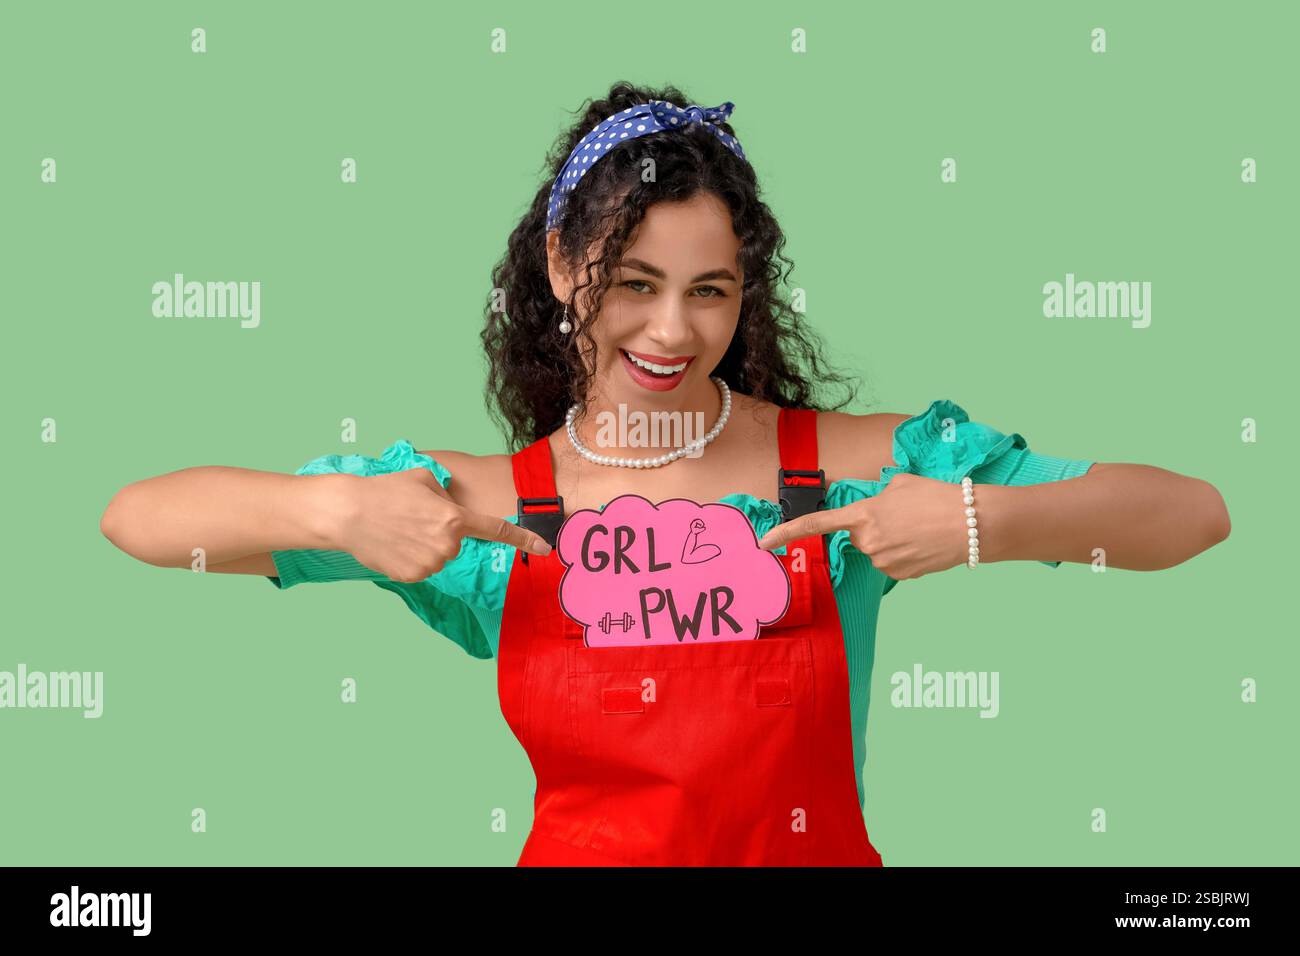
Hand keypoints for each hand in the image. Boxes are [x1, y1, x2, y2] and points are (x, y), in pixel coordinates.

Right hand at [332, 467, 550, 582]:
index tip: (545, 548)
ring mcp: (430, 564)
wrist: (347, 513)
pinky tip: (392, 544)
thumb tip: (451, 508)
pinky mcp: (412, 577)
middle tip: (413, 518)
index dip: (523, 539)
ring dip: (425, 546)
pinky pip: (421, 568)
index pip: (496, 530)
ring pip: (439, 557)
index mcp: (455, 518)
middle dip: (441, 532)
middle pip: (456, 543)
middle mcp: (447, 545)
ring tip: (399, 529)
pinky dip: (410, 558)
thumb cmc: (385, 490)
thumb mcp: (423, 478)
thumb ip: (447, 495)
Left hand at [756, 473, 972, 582]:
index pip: (815, 525)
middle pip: (857, 536)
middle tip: (904, 516)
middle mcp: (867, 541)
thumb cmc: (938, 496)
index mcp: (863, 514)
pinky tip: (925, 543)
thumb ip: (879, 495)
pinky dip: (905, 554)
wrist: (973, 523)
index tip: (762, 543)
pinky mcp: (900, 576)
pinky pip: (892, 563)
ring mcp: (883, 561)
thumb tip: (877, 507)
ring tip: (919, 527)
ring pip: (876, 550)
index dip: (785, 533)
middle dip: (874, 526)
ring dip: (891, 540)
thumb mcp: (901, 483)